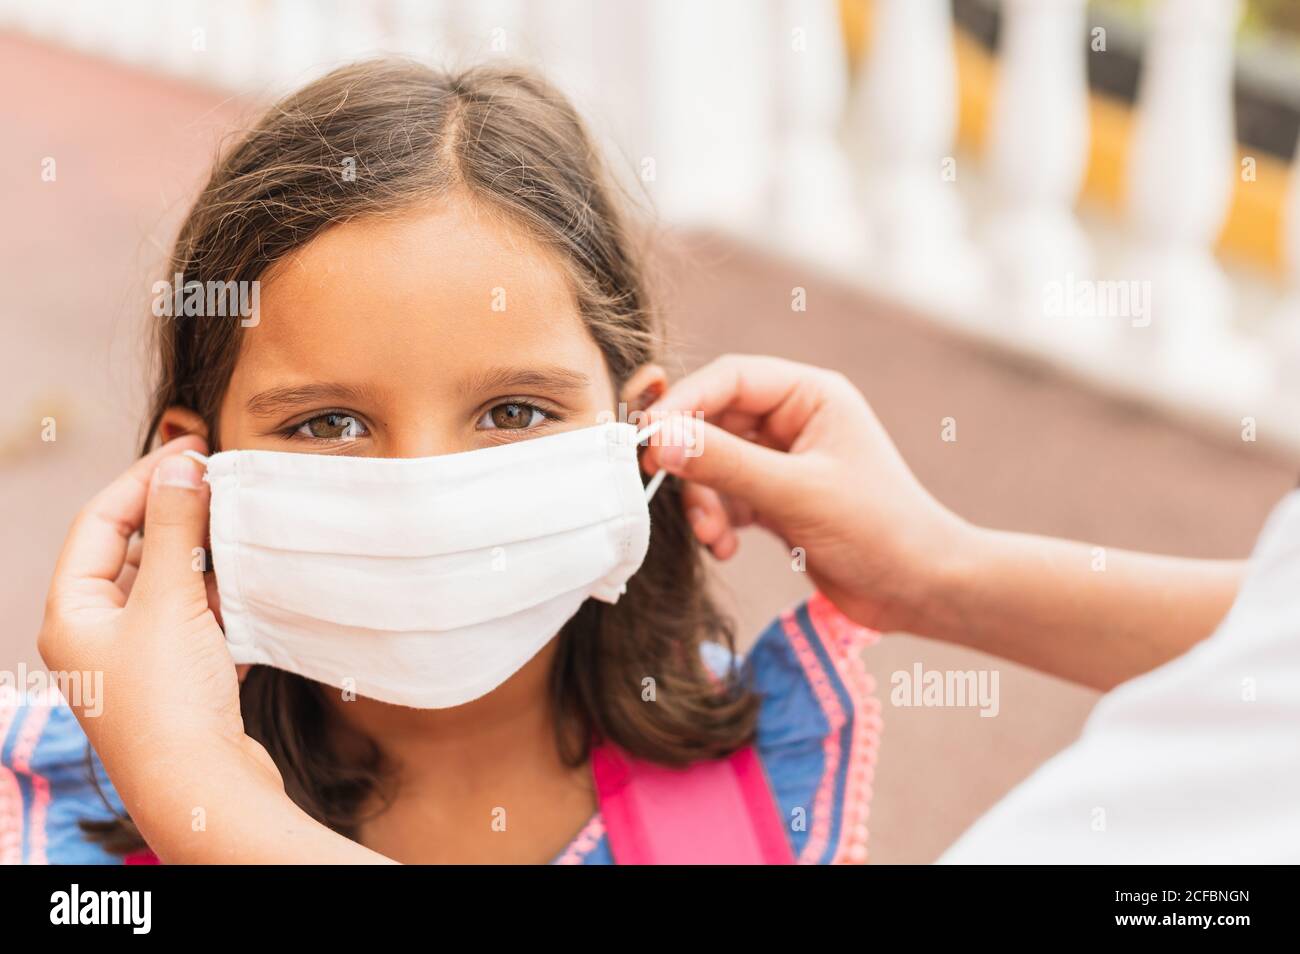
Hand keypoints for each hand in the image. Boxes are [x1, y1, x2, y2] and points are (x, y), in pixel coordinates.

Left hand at [38, 437, 280, 831]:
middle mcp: (95, 636)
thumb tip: (182, 464)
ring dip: (206, 562)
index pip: (101, 522)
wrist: (202, 789)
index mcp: (72, 614)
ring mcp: (137, 662)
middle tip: (224, 488)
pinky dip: (221, 603)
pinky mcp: (177, 682)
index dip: (145, 478)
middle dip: (180, 520)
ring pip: (169, 588)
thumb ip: (177, 529)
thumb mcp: (170, 602)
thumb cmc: (170, 703)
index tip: (194, 450)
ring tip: (244, 540)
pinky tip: (250, 598)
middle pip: (134, 553)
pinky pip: (196, 622)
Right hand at [642, 354, 967, 632]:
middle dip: (693, 465)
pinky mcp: (777, 499)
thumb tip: (658, 439)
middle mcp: (795, 420)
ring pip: (715, 465)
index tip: (648, 437)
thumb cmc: (878, 529)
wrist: (919, 590)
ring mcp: (784, 461)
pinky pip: (727, 497)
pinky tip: (726, 548)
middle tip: (666, 493)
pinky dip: (719, 521)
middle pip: (714, 423)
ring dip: (705, 502)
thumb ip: (724, 464)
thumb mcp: (796, 492)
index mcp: (811, 395)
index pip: (730, 378)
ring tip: (714, 538)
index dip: (684, 404)